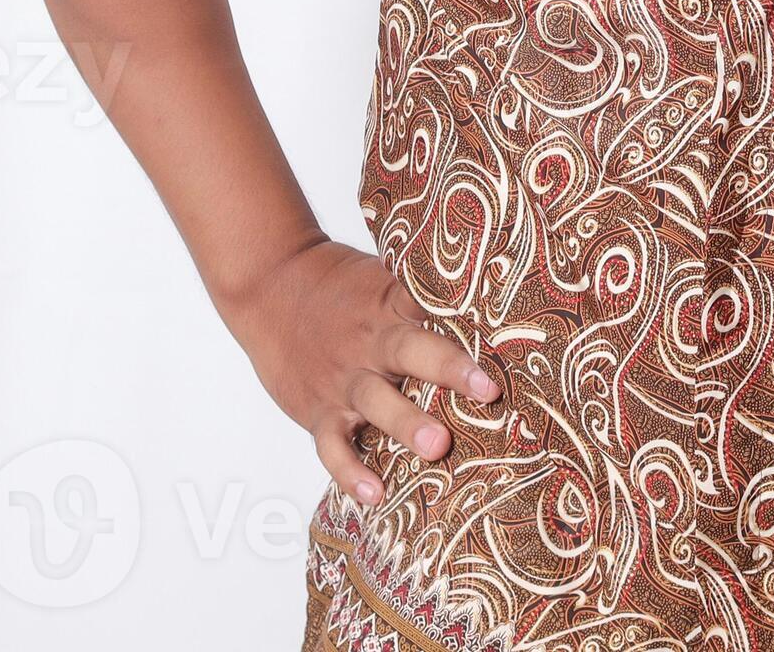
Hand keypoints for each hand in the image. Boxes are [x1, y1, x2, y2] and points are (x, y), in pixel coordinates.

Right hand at [215, 237, 500, 508]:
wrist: (268, 285)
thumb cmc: (337, 285)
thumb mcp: (383, 279)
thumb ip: (424, 298)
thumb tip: (493, 303)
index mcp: (392, 304)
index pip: (435, 308)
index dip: (470, 317)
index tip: (505, 329)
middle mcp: (372, 342)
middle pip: (412, 351)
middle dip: (448, 370)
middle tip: (484, 390)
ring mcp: (344, 377)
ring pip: (376, 401)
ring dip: (406, 423)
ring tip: (437, 447)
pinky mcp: (317, 409)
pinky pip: (332, 443)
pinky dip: (350, 470)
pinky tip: (373, 493)